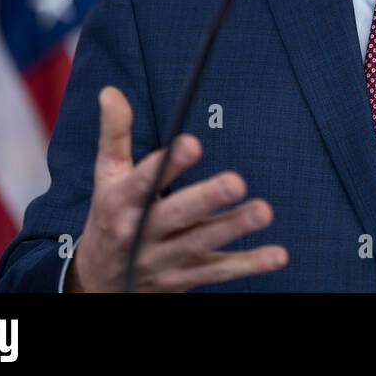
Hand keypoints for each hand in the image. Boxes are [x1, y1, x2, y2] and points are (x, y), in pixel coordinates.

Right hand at [66, 86, 288, 291]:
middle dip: (206, 199)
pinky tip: (278, 255)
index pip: (142, 182)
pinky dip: (249, 264)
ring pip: (201, 243)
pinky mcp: (186, 277)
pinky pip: (219, 272)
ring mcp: (164, 259)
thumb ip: (115, 134)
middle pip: (175, 215)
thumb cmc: (110, 217)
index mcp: (121, 202)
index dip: (167, 165)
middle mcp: (141, 233)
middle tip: (237, 181)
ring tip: (263, 210)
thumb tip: (111, 91)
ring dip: (234, 228)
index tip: (192, 144)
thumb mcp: (106, 177)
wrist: (97, 284)